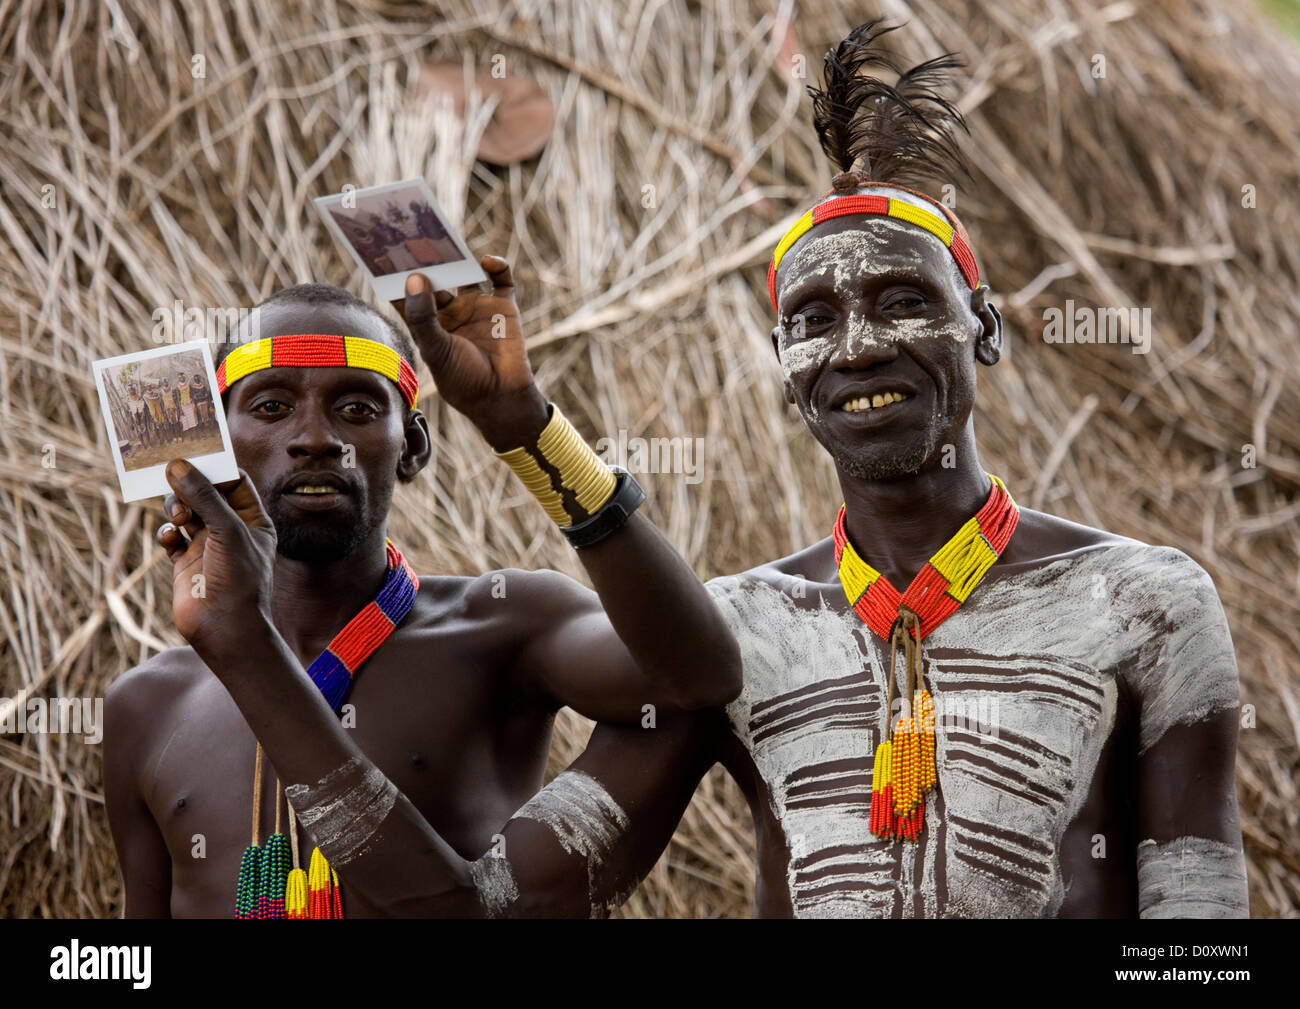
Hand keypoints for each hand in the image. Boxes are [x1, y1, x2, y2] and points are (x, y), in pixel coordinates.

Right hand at [156, 461, 275, 651]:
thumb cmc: (240, 579)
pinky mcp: (185, 562)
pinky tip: (170, 539)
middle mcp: (230, 530)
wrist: (226, 629)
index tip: (190, 452)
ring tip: (178, 518)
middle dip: (188, 484)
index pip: (234, 481)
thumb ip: (203, 497)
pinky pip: (170, 537)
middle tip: (169, 472)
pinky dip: (166, 534)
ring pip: (184, 511)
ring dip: (176, 507)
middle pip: (205, 492)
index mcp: (253, 519)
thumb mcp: (226, 530)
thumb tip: (178, 465)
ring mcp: (207, 545)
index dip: (214, 466)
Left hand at [392, 254, 548, 450]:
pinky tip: (486, 261)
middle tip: (414, 232)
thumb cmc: (463, 380)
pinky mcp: (503, 306)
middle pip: (436, 276)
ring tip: (447, 239)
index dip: (395, 273)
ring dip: (458, 255)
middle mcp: (451, 311)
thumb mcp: (436, 349)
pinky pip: (501, 277)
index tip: (381, 250)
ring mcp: (477, 307)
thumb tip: (415, 277)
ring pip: (465, 271)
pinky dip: (496, 265)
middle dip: (426, 257)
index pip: (408, 292)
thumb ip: (423, 316)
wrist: (501, 398)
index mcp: (429, 323)